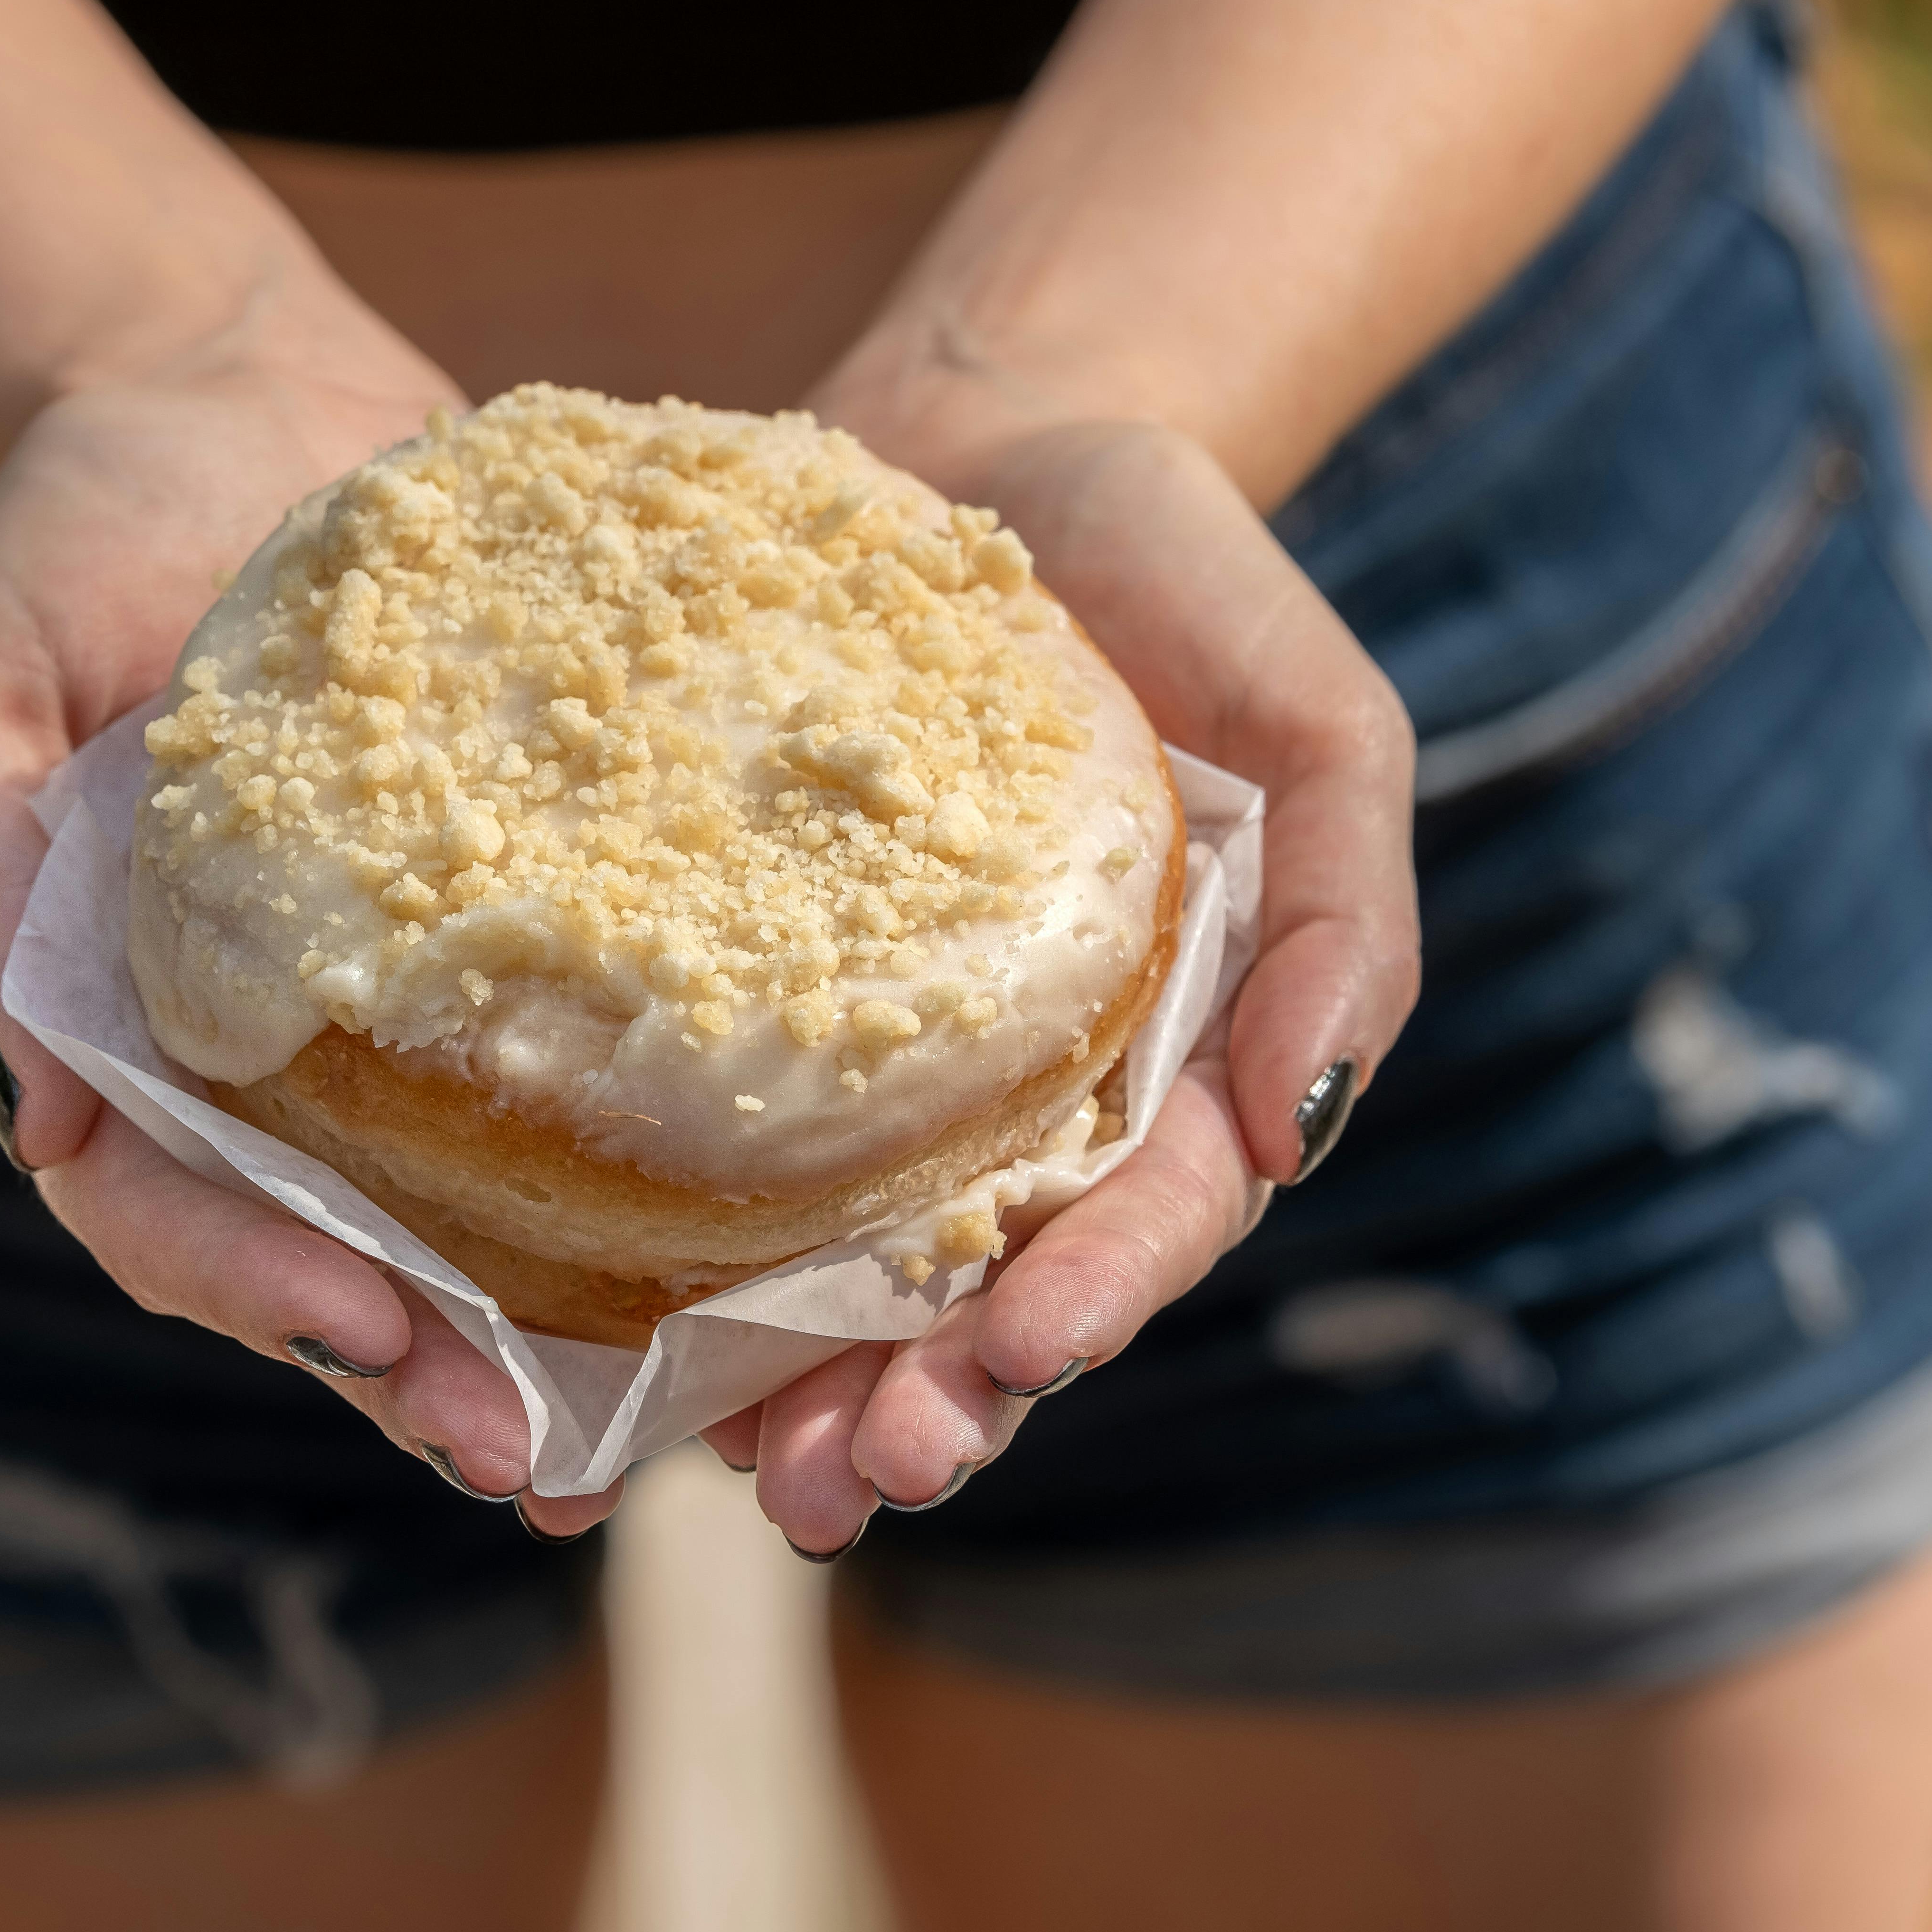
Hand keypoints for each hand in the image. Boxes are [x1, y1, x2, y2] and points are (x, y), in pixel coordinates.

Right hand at [0, 317, 617, 1527]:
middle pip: (325, 1260)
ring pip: (458, 1212)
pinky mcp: (515, 920)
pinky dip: (643, 1175)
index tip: (360, 1323)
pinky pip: (572, 1068)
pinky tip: (746, 1252)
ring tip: (651, 1435)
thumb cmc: (65, 532)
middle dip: (419, 1370)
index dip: (251, 1283)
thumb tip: (29, 1095)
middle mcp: (253, 1052)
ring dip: (545, 1333)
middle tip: (530, 1461)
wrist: (229, 396)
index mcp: (113, 1031)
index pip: (164, 1210)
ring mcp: (384, 1004)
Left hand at [702, 398, 1422, 1552]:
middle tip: (838, 1489)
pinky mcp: (750, 1005)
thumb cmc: (1181, 568)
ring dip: (791, 1403)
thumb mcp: (1317, 719)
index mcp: (1169, 1054)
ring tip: (739, 1486)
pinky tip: (586, 1376)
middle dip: (924, 1409)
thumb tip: (1299, 1129)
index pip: (1143, 1219)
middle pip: (984, 1298)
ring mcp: (883, 1065)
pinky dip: (656, 1282)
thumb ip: (1345, 915)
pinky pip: (705, 1167)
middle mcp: (1026, 1094)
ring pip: (842, 1282)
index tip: (1007, 1357)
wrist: (983, 442)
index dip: (1085, 1301)